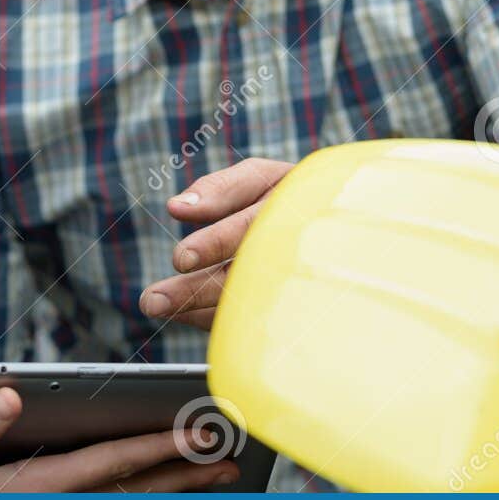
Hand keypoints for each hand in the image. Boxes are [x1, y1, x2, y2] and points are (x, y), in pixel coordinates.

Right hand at [0, 387, 238, 492]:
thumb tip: (10, 394)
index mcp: (28, 491)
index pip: (105, 465)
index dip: (154, 448)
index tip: (197, 435)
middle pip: (129, 491)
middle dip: (181, 473)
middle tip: (228, 457)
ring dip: (171, 493)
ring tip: (214, 475)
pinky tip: (160, 497)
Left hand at [138, 157, 293, 329]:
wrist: (344, 225)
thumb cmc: (293, 196)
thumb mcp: (263, 177)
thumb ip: (221, 188)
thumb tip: (178, 207)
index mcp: (295, 208)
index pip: (252, 228)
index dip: (216, 243)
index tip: (180, 258)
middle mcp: (302, 249)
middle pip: (247, 274)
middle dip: (197, 289)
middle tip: (153, 300)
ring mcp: (303, 285)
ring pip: (250, 304)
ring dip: (199, 310)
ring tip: (160, 307)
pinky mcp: (296, 311)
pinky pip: (255, 322)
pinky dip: (216, 319)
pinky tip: (187, 313)